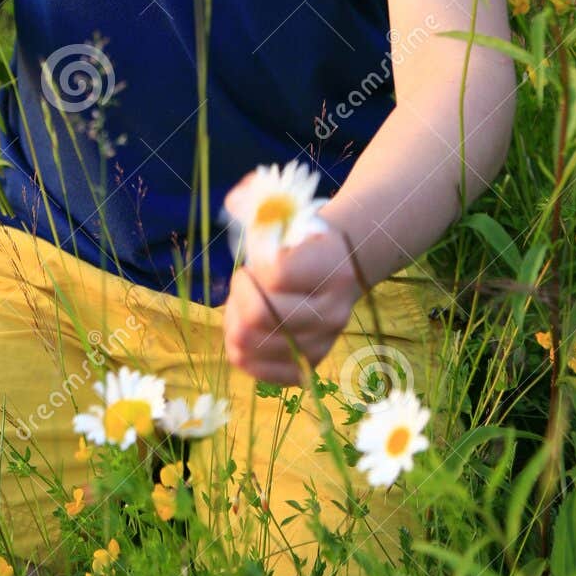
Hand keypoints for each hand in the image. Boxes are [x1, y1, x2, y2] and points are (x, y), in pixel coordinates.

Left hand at [222, 218, 362, 385]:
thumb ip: (258, 204)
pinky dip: (242, 354)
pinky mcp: (310, 364)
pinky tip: (245, 332)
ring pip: (253, 345)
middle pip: (259, 315)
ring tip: (240, 306)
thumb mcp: (289, 213)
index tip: (253, 262)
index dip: (253, 267)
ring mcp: (323, 342)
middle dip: (236, 297)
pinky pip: (261, 374)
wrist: (342, 265)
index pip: (275, 275)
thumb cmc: (305, 238)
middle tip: (241, 284)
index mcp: (331, 267)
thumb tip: (234, 201)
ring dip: (233, 323)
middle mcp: (333, 310)